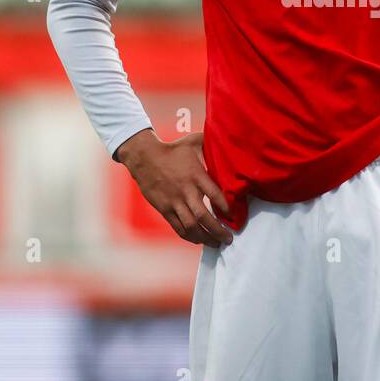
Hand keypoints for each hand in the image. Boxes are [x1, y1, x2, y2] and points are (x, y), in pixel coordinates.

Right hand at [116, 129, 234, 247]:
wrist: (144, 157)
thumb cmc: (172, 149)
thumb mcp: (193, 142)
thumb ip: (211, 142)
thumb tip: (228, 136)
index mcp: (196, 175)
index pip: (215, 195)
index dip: (227, 209)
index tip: (234, 216)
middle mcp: (185, 191)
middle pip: (204, 216)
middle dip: (218, 231)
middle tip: (229, 239)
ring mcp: (174, 202)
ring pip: (191, 227)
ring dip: (206, 238)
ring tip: (217, 243)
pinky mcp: (164, 209)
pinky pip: (178, 227)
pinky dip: (190, 237)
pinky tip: (200, 240)